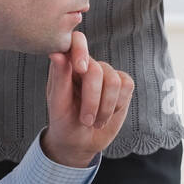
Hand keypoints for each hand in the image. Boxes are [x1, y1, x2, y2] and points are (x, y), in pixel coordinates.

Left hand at [43, 31, 133, 168]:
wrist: (80, 143)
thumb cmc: (64, 122)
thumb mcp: (57, 104)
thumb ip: (59, 78)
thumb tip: (56, 53)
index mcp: (67, 64)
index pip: (76, 40)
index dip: (81, 50)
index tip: (80, 69)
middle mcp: (88, 65)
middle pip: (97, 70)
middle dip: (92, 100)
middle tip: (85, 120)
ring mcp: (106, 74)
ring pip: (114, 81)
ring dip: (105, 108)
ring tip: (95, 121)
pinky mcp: (123, 84)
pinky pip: (126, 86)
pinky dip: (117, 105)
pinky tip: (107, 114)